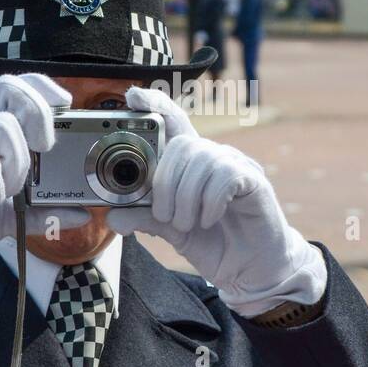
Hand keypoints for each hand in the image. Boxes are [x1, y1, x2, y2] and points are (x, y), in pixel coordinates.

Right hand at [0, 74, 86, 298]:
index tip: (68, 106)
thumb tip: (84, 214)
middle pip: (9, 87)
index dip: (46, 88)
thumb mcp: (8, 218)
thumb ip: (44, 213)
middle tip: (45, 147)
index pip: (20, 89)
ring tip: (10, 190)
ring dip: (16, 159)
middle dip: (38, 110)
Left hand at [106, 88, 325, 317]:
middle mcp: (213, 156)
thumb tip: (114, 216)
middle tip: (166, 217)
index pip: (174, 122)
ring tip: (187, 224)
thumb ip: (145, 218)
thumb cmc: (215, 244)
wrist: (252, 270)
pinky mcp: (254, 181)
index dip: (155, 104)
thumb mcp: (172, 231)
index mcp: (191, 164)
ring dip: (186, 198)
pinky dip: (210, 201)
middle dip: (165, 182)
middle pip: (182, 143)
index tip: (134, 96)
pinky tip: (209, 219)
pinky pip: (225, 175)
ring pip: (201, 159)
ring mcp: (235, 165)